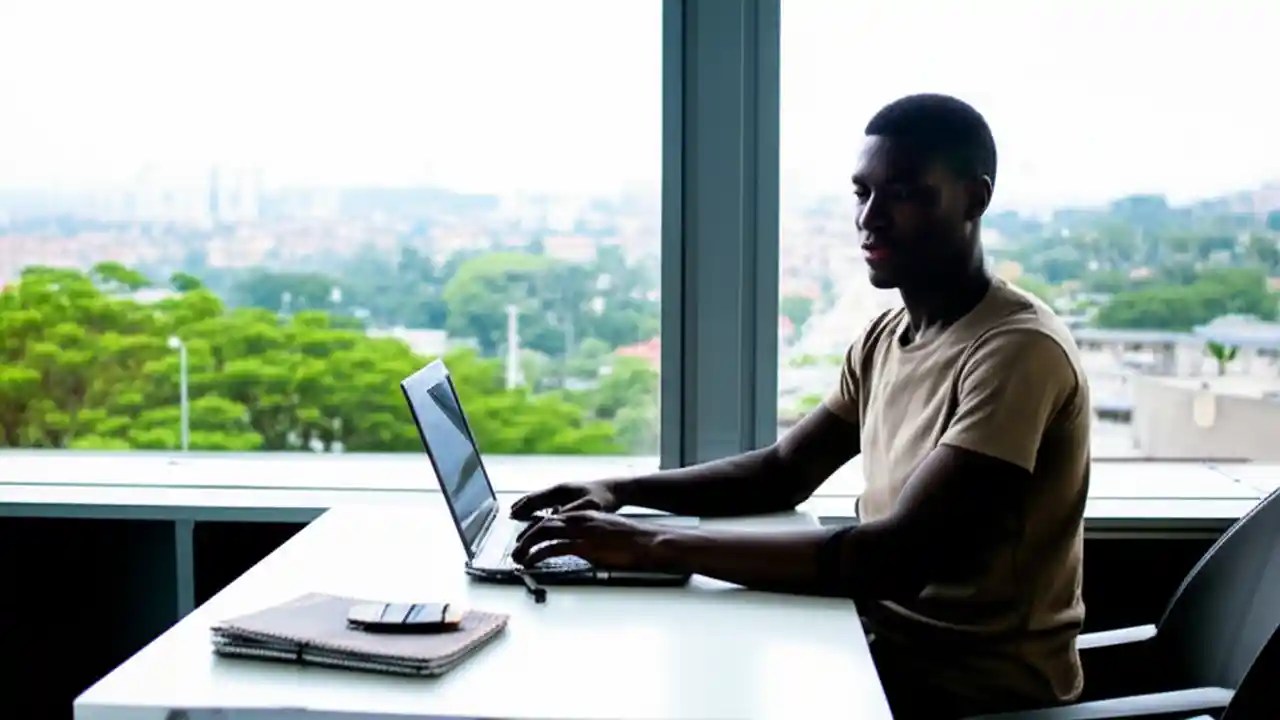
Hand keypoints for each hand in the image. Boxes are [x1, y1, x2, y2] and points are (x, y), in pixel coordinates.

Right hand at [509, 479, 623, 519]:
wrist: (617, 490)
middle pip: (534, 498)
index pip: (534, 500)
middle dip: (521, 508)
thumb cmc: (603, 498)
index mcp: (559, 490)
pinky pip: (548, 503)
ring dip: (528, 508)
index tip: (511, 517)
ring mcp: (563, 493)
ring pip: (540, 500)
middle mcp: (558, 489)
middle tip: (509, 517)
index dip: (521, 509)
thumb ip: (569, 513)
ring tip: (517, 516)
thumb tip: (552, 520)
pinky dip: (539, 510)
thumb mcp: (587, 506)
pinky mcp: (569, 498)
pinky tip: (538, 517)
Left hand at [511, 510, 666, 570]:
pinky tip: (530, 563)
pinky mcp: (582, 546)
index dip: (539, 527)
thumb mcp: (609, 533)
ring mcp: (580, 532)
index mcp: (586, 515)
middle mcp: (580, 519)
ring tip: (518, 556)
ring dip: (527, 545)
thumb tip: (585, 548)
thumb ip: (593, 537)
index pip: (555, 517)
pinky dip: (536, 555)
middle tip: (517, 548)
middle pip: (545, 523)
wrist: (646, 542)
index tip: (529, 536)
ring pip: (543, 533)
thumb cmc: (633, 541)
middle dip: (527, 535)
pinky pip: (551, 549)